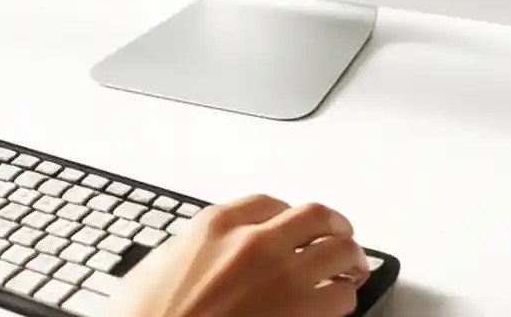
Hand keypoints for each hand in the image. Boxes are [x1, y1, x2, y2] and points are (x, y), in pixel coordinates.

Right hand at [106, 194, 370, 316]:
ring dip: (350, 257)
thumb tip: (202, 255)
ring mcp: (282, 277)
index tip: (290, 222)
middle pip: (314, 216)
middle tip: (339, 234)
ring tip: (353, 266)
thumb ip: (191, 251)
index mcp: (215, 225)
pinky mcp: (302, 312)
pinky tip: (340, 302)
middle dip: (332, 225)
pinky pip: (341, 296)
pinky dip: (344, 297)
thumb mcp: (157, 268)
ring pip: (339, 250)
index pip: (267, 203)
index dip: (285, 213)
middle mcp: (254, 242)